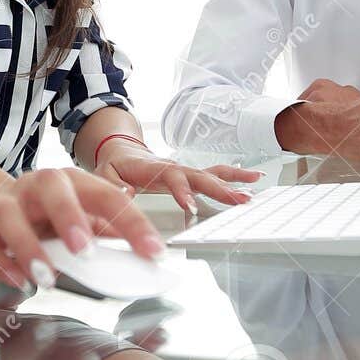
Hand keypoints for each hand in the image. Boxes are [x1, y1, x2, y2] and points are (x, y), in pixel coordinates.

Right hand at [0, 167, 164, 288]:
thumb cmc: (44, 213)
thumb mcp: (78, 215)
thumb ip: (105, 233)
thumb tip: (144, 257)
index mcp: (71, 181)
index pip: (106, 197)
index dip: (132, 224)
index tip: (153, 253)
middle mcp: (37, 186)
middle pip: (53, 189)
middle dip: (70, 218)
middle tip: (85, 251)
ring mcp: (5, 202)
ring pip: (11, 216)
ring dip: (29, 248)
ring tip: (47, 278)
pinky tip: (16, 281)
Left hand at [93, 142, 261, 214]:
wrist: (121, 151)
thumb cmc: (115, 165)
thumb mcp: (105, 174)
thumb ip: (113, 184)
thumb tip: (127, 194)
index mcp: (154, 168)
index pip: (172, 178)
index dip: (182, 192)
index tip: (192, 208)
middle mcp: (174, 166)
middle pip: (200, 177)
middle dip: (220, 189)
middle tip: (240, 201)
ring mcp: (185, 169)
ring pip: (212, 174)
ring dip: (234, 181)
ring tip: (254, 189)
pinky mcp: (191, 174)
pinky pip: (215, 173)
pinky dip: (235, 175)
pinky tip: (253, 178)